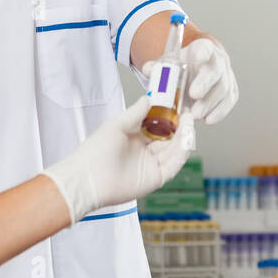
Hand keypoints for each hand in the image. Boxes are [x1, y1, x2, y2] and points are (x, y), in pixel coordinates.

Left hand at [42, 96, 194, 224]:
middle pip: (170, 138)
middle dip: (181, 126)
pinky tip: (186, 139)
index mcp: (134, 138)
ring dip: (184, 137)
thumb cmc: (94, 152)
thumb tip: (149, 98)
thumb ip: (135, 113)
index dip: (169, 116)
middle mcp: (144, 152)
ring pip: (174, 150)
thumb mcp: (116, 125)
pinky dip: (182, 152)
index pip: (158, 126)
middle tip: (189, 112)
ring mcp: (151, 165)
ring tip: (190, 122)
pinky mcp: (156, 178)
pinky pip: (174, 164)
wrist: (87, 179)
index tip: (179, 103)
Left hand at [142, 39, 237, 125]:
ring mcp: (226, 76)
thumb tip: (148, 69)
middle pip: (215, 71)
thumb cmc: (183, 65)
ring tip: (196, 115)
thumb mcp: (169, 62)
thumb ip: (158, 67)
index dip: (203, 52)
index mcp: (202, 49)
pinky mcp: (231, 90)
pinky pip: (229, 101)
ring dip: (210, 103)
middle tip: (194, 95)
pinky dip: (219, 112)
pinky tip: (209, 119)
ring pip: (223, 88)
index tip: (200, 57)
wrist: (197, 69)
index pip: (205, 48)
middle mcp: (218, 61)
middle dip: (205, 83)